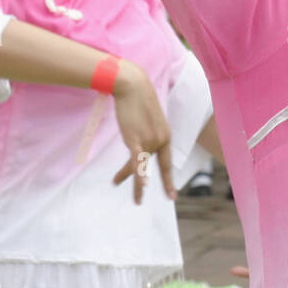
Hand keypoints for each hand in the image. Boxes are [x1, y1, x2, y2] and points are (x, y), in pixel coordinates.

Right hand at [109, 59, 175, 203]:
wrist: (133, 86)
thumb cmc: (138, 101)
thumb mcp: (146, 120)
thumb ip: (145, 134)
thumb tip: (139, 145)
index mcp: (165, 136)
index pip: (166, 163)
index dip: (168, 180)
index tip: (172, 195)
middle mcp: (160, 140)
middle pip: (148, 166)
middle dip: (142, 184)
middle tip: (145, 201)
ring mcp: (149, 140)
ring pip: (137, 164)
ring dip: (125, 175)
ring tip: (114, 182)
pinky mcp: (135, 139)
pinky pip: (137, 161)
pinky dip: (138, 174)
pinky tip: (142, 186)